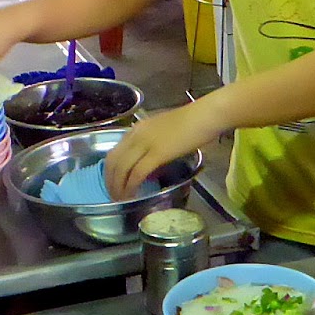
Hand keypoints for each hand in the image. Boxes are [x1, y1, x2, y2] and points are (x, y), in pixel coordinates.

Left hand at [103, 99, 223, 199]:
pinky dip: (131, 186)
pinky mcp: (157, 153)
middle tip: (114, 195)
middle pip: (113, 161)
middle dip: (110, 181)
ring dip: (118, 187)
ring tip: (121, 199)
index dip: (110, 170)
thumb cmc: (192, 121)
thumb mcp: (164, 130)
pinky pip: (137, 173)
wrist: (205, 115)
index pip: (114, 152)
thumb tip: (151, 160)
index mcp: (138, 129)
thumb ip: (154, 143)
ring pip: (122, 168)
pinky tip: (132, 195)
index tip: (113, 183)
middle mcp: (137, 135)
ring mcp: (145, 143)